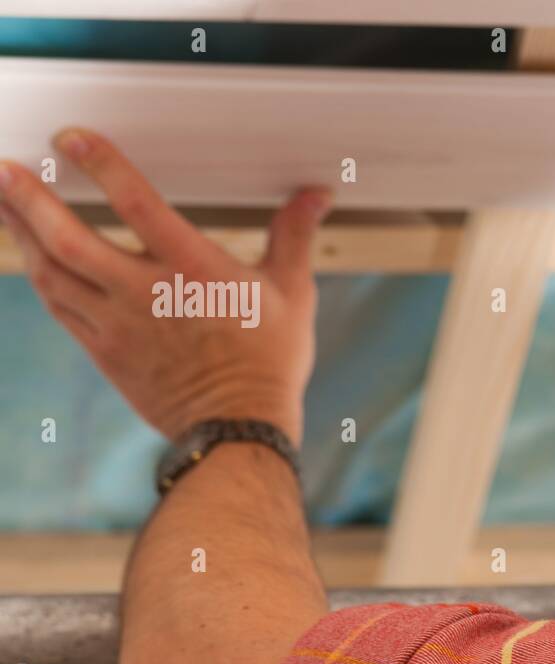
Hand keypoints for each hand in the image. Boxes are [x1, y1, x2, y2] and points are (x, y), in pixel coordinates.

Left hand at [0, 128, 330, 443]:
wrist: (238, 426)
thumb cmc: (269, 362)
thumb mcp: (292, 292)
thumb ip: (293, 235)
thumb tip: (316, 195)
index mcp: (196, 272)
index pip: (138, 206)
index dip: (102, 166)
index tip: (73, 139)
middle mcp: (148, 295)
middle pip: (69, 240)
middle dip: (29, 200)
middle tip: (6, 168)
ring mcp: (119, 326)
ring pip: (52, 272)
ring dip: (21, 232)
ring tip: (4, 199)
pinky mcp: (105, 351)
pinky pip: (58, 306)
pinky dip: (38, 273)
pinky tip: (28, 252)